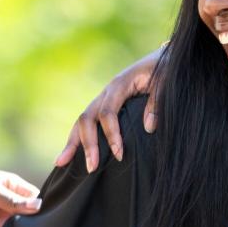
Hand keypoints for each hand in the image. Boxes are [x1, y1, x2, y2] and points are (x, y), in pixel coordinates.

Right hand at [55, 46, 163, 172]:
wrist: (162, 59)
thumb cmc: (165, 70)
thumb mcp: (165, 82)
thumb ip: (157, 102)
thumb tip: (148, 127)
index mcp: (119, 85)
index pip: (107, 113)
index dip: (111, 135)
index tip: (119, 155)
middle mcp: (106, 92)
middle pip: (87, 118)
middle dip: (87, 144)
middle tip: (92, 167)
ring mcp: (103, 99)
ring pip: (82, 121)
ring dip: (72, 142)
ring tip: (61, 163)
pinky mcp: (105, 105)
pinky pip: (87, 122)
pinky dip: (77, 138)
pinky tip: (69, 154)